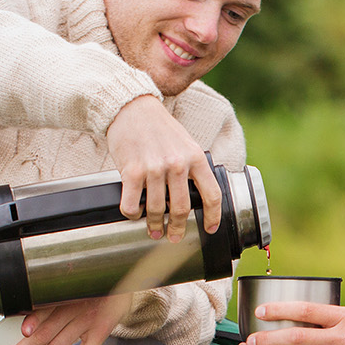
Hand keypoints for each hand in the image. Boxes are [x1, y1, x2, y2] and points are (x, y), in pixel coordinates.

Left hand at [0, 293, 133, 344]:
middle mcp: (75, 307)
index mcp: (65, 292)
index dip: (25, 325)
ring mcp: (89, 321)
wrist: (127, 276)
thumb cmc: (93, 281)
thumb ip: (51, 294)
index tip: (12, 337)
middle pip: (43, 334)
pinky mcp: (101, 332)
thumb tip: (25, 316)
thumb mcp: (71, 281)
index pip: (40, 311)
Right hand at [105, 95, 221, 238]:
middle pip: (181, 208)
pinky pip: (132, 204)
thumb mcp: (186, 143)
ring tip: (153, 230)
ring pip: (156, 210)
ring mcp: (154, 168)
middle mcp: (177, 164)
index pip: (211, 194)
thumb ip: (193, 167)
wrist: (132, 107)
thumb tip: (198, 195)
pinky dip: (132, 213)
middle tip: (174, 237)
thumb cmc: (160, 128)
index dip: (213, 216)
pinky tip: (133, 213)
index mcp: (195, 158)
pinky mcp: (131, 171)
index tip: (210, 229)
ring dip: (154, 225)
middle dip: (178, 228)